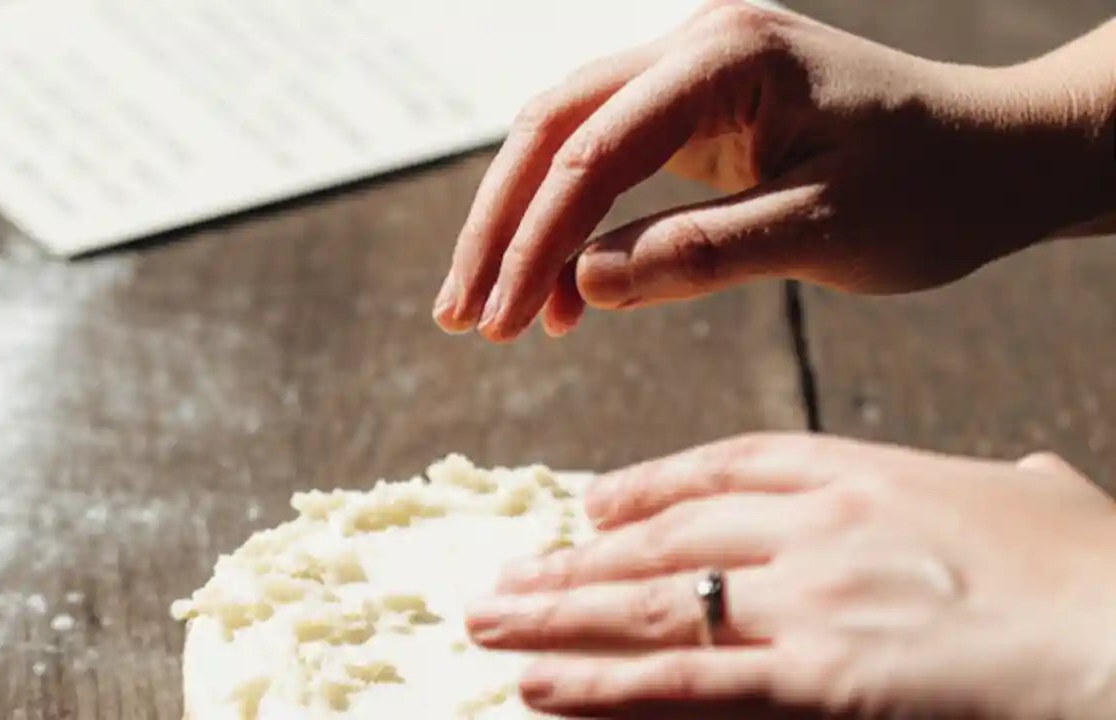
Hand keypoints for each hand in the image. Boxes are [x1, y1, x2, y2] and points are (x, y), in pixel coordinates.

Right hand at [431, 1, 1114, 341]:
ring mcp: (690, 74)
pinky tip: (563, 294)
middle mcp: (695, 47)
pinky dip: (572, 226)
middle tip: (463, 316)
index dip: (535, 239)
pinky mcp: (694, 112)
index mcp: (728, 58)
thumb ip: (704, 253)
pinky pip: (605, 160)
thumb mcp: (826, 230)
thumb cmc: (931, 189)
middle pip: (552, 127)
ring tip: (489, 315)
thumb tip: (582, 283)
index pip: (595, 148)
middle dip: (500, 226)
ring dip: (520, 225)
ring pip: (564, 140)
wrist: (994, 158)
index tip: (499, 319)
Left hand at [465, 434, 1115, 718]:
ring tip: (486, 626)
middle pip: (663, 540)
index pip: (722, 469)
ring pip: (652, 605)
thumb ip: (1001, 484)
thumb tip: (1019, 472)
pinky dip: (601, 686)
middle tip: (503, 579)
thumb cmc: (1099, 574)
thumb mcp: (1041, 498)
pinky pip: (683, 682)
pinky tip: (537, 687)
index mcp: (859, 469)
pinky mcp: (815, 681)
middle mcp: (813, 525)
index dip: (646, 488)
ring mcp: (806, 601)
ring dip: (557, 618)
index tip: (590, 505)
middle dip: (574, 562)